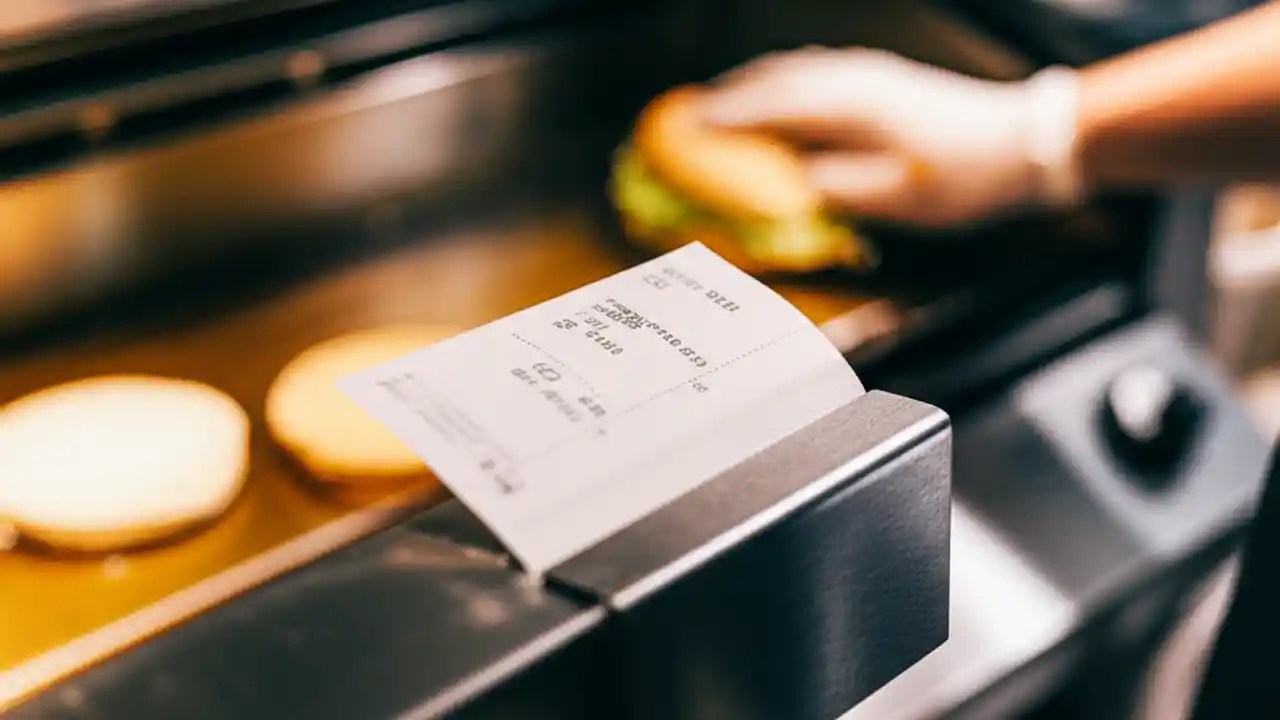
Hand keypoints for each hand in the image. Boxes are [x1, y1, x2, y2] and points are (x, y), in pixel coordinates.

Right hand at [701, 48, 1081, 226]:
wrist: (1029, 143)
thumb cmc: (964, 178)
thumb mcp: (894, 199)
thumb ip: (833, 190)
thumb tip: (784, 188)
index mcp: (850, 106)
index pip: (770, 106)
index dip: (722, 118)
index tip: (682, 128)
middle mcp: (852, 78)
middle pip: (773, 79)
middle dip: (726, 97)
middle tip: (685, 118)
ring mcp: (867, 72)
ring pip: (792, 70)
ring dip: (751, 87)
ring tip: (719, 109)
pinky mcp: (880, 77)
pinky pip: (812, 72)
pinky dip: (780, 84)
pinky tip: (775, 100)